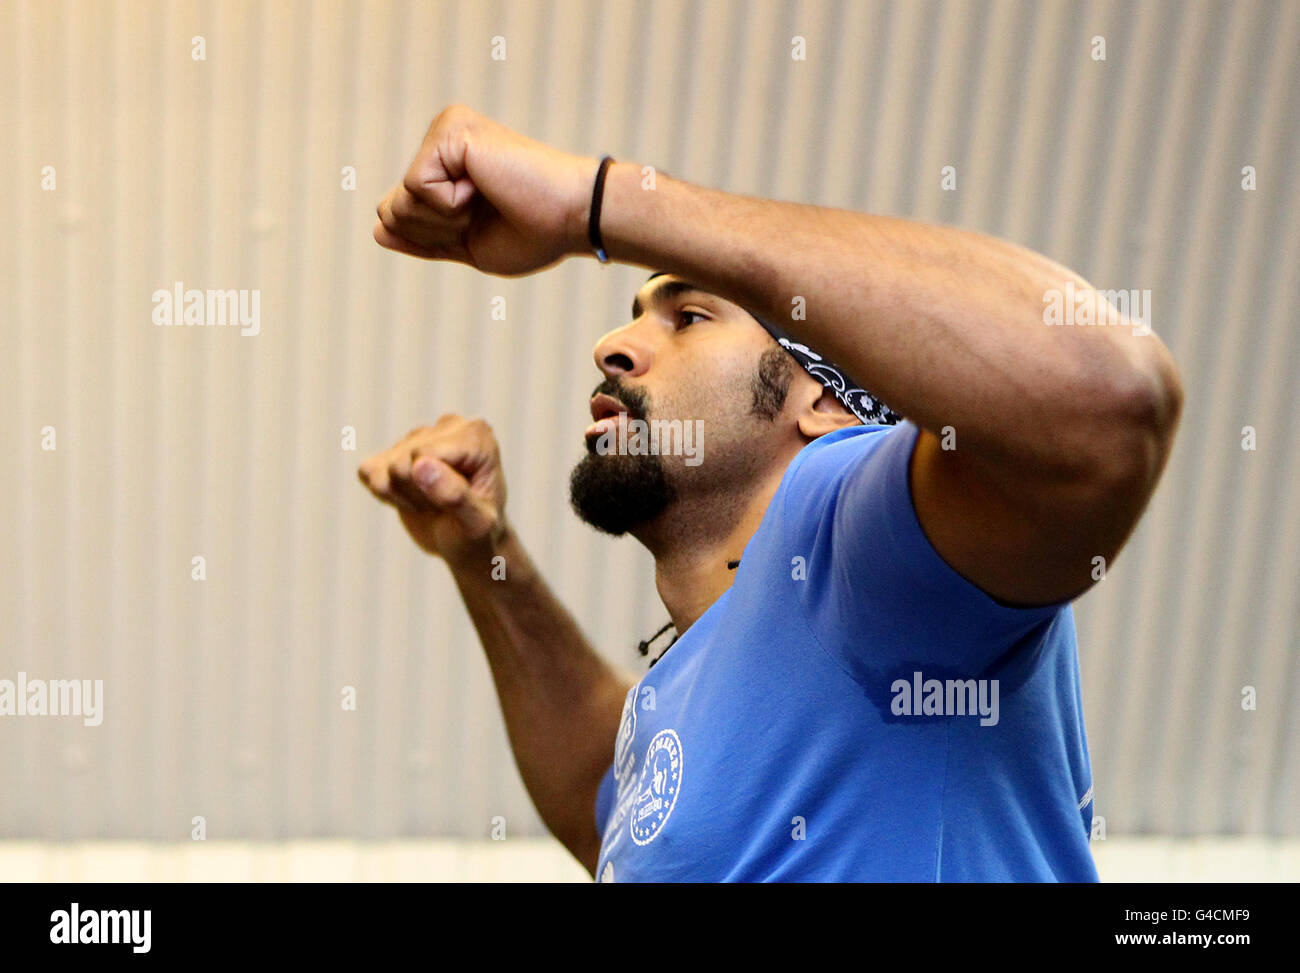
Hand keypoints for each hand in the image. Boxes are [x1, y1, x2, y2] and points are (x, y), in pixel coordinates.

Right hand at [357, 415, 507, 563]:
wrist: (467, 542)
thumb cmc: (479, 534)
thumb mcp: (476, 525)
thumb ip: (454, 495)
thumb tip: (419, 464)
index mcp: (476, 435)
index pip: (424, 456)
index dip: (432, 489)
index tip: (458, 503)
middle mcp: (449, 425)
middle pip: (402, 463)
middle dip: (418, 494)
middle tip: (444, 505)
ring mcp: (420, 435)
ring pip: (384, 469)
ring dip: (405, 496)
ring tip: (433, 502)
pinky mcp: (394, 449)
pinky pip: (367, 471)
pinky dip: (385, 494)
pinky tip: (413, 497)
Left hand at [374, 104, 598, 275]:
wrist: (572, 217)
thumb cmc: (533, 233)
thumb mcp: (467, 245)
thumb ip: (424, 238)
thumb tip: (377, 228)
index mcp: (444, 168)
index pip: (397, 215)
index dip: (433, 239)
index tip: (481, 226)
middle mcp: (440, 142)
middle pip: (390, 211)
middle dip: (435, 231)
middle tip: (485, 214)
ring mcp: (444, 132)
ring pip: (399, 202)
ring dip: (445, 219)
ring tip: (488, 198)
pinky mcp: (449, 131)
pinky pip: (417, 187)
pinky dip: (451, 203)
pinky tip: (486, 185)